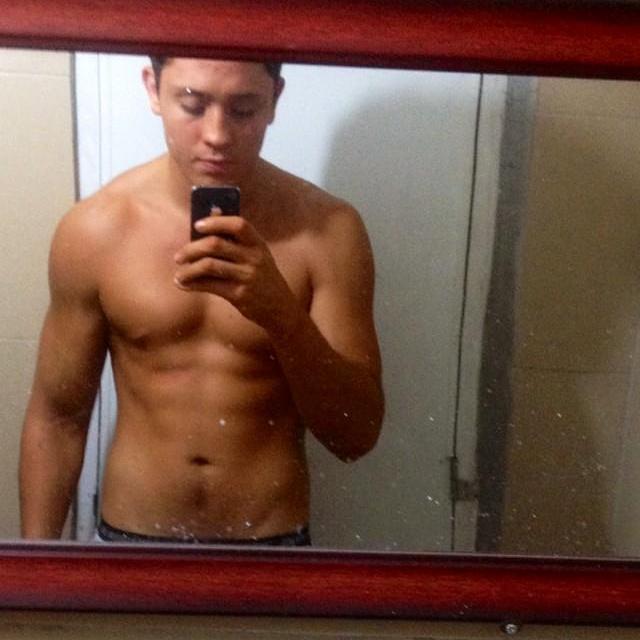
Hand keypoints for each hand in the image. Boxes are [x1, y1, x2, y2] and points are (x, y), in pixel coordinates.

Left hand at [173, 212, 298, 331]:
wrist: (279, 306)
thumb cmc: (261, 275)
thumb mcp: (255, 254)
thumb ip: (235, 236)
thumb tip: (212, 211)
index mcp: (258, 244)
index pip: (238, 224)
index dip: (216, 222)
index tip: (197, 225)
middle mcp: (254, 258)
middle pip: (215, 245)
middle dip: (192, 249)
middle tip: (179, 256)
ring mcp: (247, 276)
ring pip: (209, 266)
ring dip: (188, 270)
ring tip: (179, 274)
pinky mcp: (240, 294)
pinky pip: (210, 285)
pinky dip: (192, 284)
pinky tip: (184, 285)